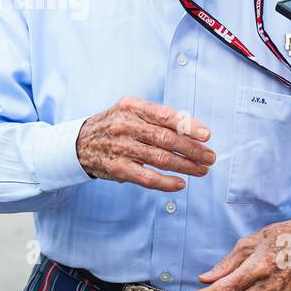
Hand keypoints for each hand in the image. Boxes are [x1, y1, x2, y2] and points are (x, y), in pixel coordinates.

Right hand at [76, 97, 214, 192]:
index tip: (206, 135)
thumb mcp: (130, 111)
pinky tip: (181, 183)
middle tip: (210, 157)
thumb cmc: (115, 125)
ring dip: (186, 166)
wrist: (80, 143)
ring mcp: (121, 148)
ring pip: (161, 159)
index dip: (188, 126)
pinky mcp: (118, 168)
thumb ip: (157, 117)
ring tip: (202, 170)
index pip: (165, 115)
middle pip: (166, 139)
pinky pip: (147, 178)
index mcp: (131, 107)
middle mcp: (125, 125)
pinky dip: (166, 182)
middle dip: (192, 149)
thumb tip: (192, 128)